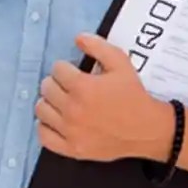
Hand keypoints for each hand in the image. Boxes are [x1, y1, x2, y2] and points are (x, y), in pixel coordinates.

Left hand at [35, 34, 172, 162]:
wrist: (146, 129)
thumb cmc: (133, 95)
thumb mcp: (121, 63)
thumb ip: (98, 47)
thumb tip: (77, 38)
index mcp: (83, 87)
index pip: (57, 69)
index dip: (65, 68)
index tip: (74, 73)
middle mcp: (72, 109)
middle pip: (46, 88)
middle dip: (56, 83)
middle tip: (68, 87)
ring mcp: (70, 131)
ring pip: (41, 110)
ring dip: (49, 102)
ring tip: (62, 102)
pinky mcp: (71, 149)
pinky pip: (43, 136)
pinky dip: (46, 127)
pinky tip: (56, 121)